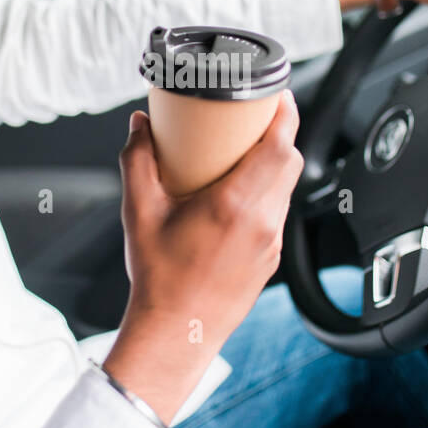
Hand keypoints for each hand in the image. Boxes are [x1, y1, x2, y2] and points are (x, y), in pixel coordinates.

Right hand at [103, 91, 303, 422]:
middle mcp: (262, 221)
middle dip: (279, 133)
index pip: (279, 145)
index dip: (286, 113)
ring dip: (274, 164)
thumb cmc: (159, 279)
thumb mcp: (138, 211)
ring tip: (245, 151)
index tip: (279, 94)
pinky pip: (277, 212)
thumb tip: (139, 125)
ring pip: (287, 187)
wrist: (176, 333)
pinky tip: (240, 191)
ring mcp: (270, 242)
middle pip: (290, 161)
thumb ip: (137, 160)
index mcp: (235, 205)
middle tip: (257, 117)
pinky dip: (266, 192)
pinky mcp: (270, 258)